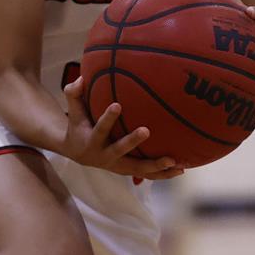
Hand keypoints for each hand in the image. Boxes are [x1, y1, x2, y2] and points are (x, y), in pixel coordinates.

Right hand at [59, 77, 183, 179]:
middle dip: (132, 141)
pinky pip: (147, 175)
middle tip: (146, 130)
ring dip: (156, 166)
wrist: (79, 152)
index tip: (116, 105)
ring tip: (174, 161)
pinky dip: (163, 174)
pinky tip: (180, 169)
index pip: (100, 128)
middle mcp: (105, 155)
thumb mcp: (74, 111)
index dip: (107, 118)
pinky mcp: (128, 171)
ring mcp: (118, 165)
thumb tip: (81, 78)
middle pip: (120, 150)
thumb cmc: (80, 125)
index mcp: (92, 140)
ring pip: (138, 168)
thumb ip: (74, 94)